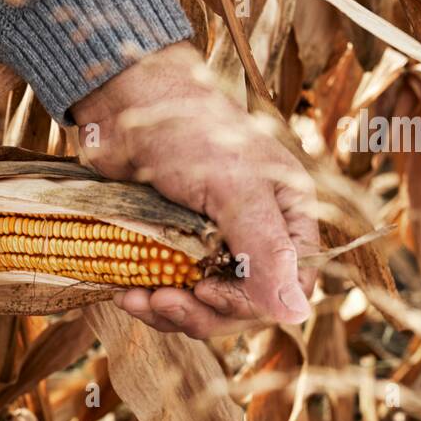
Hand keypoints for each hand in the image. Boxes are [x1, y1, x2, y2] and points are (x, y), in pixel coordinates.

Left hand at [71, 41, 318, 338]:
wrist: (124, 104)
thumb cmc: (187, 131)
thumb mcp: (234, 189)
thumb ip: (265, 251)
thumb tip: (296, 316)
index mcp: (286, 213)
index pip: (290, 284)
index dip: (253, 304)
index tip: (209, 295)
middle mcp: (255, 231)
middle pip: (244, 303)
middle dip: (202, 312)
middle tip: (163, 301)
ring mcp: (212, 241)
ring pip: (203, 304)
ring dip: (170, 311)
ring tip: (137, 299)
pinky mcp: (172, 245)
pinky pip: (169, 291)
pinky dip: (149, 299)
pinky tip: (125, 293)